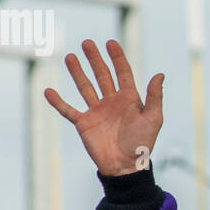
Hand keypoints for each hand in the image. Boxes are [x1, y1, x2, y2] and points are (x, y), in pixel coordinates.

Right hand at [44, 39, 164, 176]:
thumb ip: (155, 97)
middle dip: (95, 59)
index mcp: (129, 98)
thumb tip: (160, 74)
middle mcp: (112, 102)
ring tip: (70, 57)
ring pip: (85, 87)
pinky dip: (58, 102)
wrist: (125, 166)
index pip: (122, 73)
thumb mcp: (153, 119)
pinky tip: (49, 91)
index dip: (117, 58)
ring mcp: (97, 111)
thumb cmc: (142, 143)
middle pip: (102, 75)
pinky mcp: (84, 124)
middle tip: (87, 43)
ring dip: (77, 72)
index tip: (110, 43)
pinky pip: (68, 110)